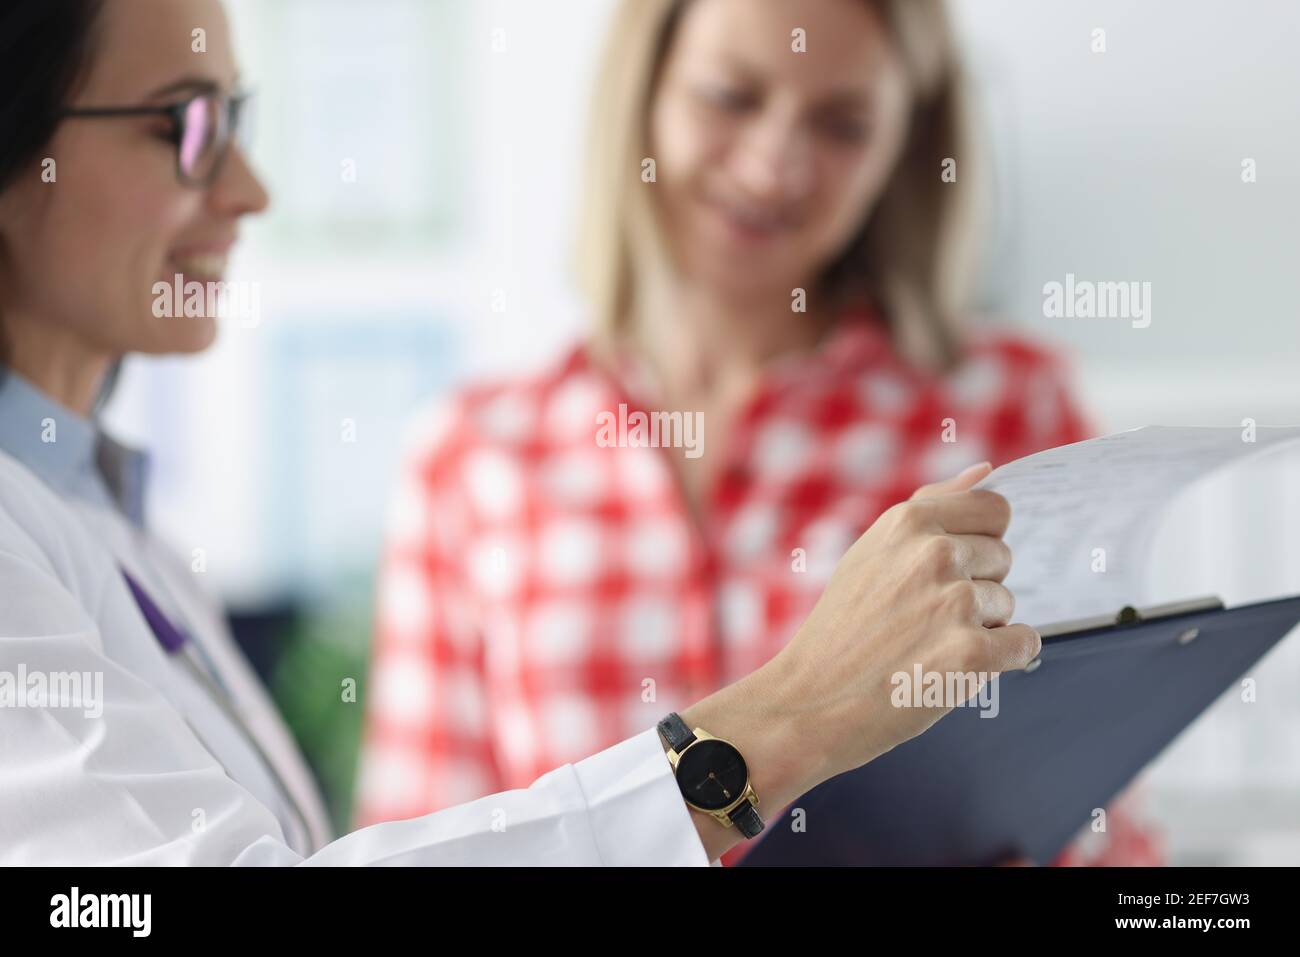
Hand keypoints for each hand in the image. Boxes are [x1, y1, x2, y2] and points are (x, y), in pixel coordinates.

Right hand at [767, 460, 1038, 783]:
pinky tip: (952, 669)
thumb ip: (932, 506)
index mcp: (909, 521)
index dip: (979, 542)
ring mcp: (954, 603)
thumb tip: (987, 470)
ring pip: (1009, 605)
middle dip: (977, 589)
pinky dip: (999, 661)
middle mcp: (935, 553)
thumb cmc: (841, 628)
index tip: (948, 570)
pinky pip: (1023, 644)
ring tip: (926, 646)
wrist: (809, 702)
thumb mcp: (872, 551)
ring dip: (981, 628)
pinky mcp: (970, 654)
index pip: (995, 510)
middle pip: (1004, 559)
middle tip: (923, 619)